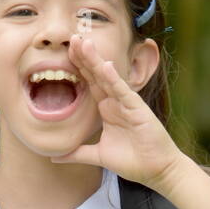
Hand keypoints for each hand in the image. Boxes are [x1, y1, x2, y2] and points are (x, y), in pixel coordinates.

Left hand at [49, 33, 184, 188]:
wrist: (155, 171)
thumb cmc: (132, 161)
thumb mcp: (98, 156)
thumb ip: (77, 153)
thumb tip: (53, 157)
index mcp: (107, 109)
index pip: (89, 83)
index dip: (77, 68)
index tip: (63, 53)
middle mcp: (116, 102)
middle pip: (96, 75)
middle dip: (84, 57)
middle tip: (71, 37)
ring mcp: (126, 103)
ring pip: (108, 77)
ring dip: (95, 60)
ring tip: (83, 42)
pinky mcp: (137, 108)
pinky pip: (123, 90)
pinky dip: (114, 78)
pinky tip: (104, 65)